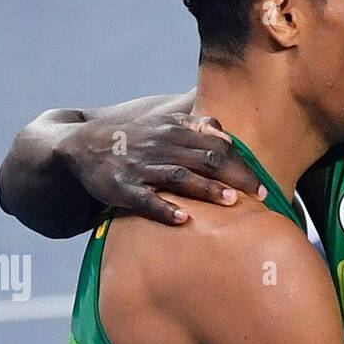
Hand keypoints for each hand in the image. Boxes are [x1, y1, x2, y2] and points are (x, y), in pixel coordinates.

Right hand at [56, 113, 260, 224]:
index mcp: (173, 130)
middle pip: (206, 158)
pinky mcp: (121, 188)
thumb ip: (194, 127)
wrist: (81, 145)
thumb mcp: (161, 124)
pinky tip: (183, 219)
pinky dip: (164, 209)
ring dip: (206, 189)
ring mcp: (140, 167)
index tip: (263, 181)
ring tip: (232, 201)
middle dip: (236, 176)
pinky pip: (145, 200)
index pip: (216, 144)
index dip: (242, 162)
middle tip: (261, 195)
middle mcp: (160, 146)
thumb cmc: (132, 139)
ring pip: (179, 176)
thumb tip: (226, 133)